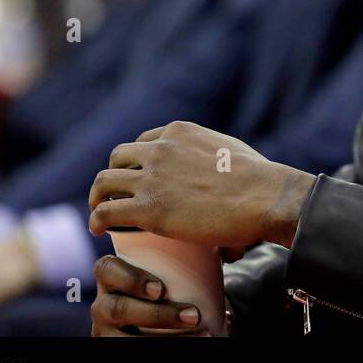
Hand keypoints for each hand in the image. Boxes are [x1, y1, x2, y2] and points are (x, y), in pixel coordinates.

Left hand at [87, 121, 313, 247]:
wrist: (265, 197)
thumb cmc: (260, 180)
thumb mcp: (232, 150)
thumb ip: (216, 155)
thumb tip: (224, 177)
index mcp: (180, 133)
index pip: (143, 142)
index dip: (135, 162)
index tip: (136, 178)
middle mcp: (161, 149)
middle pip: (118, 158)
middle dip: (114, 176)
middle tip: (114, 195)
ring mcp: (152, 178)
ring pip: (104, 181)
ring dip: (99, 196)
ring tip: (100, 211)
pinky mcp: (148, 208)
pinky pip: (106, 211)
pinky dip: (97, 220)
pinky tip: (98, 230)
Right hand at [89, 255, 212, 335]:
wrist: (172, 320)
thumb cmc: (172, 286)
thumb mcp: (172, 269)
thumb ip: (190, 255)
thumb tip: (234, 251)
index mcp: (113, 274)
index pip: (106, 269)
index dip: (130, 279)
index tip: (162, 289)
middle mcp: (104, 301)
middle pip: (115, 307)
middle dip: (154, 313)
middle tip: (192, 314)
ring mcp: (105, 328)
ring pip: (120, 335)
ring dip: (160, 332)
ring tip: (195, 327)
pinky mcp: (111, 343)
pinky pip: (124, 347)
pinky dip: (155, 344)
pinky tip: (187, 341)